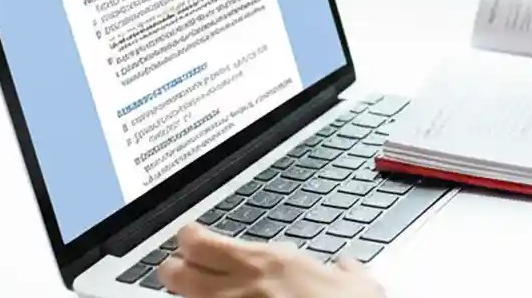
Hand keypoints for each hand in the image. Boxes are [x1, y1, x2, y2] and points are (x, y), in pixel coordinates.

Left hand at [158, 224, 385, 297]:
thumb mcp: (359, 285)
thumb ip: (346, 271)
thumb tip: (346, 267)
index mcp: (268, 263)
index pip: (203, 242)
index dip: (190, 239)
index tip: (192, 238)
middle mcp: (240, 288)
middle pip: (175, 272)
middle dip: (172, 267)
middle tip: (179, 264)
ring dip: (183, 292)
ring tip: (189, 288)